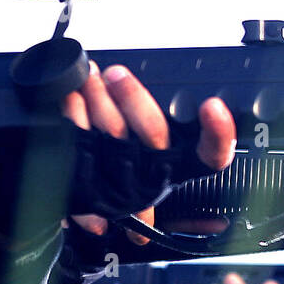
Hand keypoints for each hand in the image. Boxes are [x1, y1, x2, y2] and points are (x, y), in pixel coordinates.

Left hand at [61, 62, 235, 243]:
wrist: (65, 209)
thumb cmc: (113, 175)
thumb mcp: (143, 160)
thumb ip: (146, 124)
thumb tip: (159, 96)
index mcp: (174, 171)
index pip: (210, 158)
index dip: (217, 135)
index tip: (212, 107)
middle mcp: (151, 179)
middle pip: (153, 133)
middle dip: (132, 97)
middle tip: (116, 74)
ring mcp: (118, 182)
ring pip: (113, 129)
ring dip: (99, 95)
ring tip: (91, 73)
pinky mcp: (85, 182)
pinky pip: (80, 136)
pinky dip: (74, 110)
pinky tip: (71, 92)